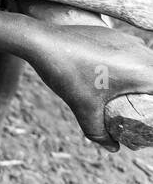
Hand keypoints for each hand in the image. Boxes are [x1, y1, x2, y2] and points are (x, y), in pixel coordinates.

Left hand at [26, 20, 152, 150]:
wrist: (41, 40)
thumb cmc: (65, 74)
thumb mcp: (83, 108)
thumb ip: (99, 132)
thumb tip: (113, 148)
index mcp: (143, 70)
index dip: (152, 109)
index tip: (144, 117)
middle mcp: (141, 52)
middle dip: (149, 94)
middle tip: (139, 108)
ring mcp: (128, 40)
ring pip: (148, 61)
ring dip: (144, 79)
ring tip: (132, 95)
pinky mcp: (115, 34)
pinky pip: (134, 51)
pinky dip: (133, 64)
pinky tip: (118, 75)